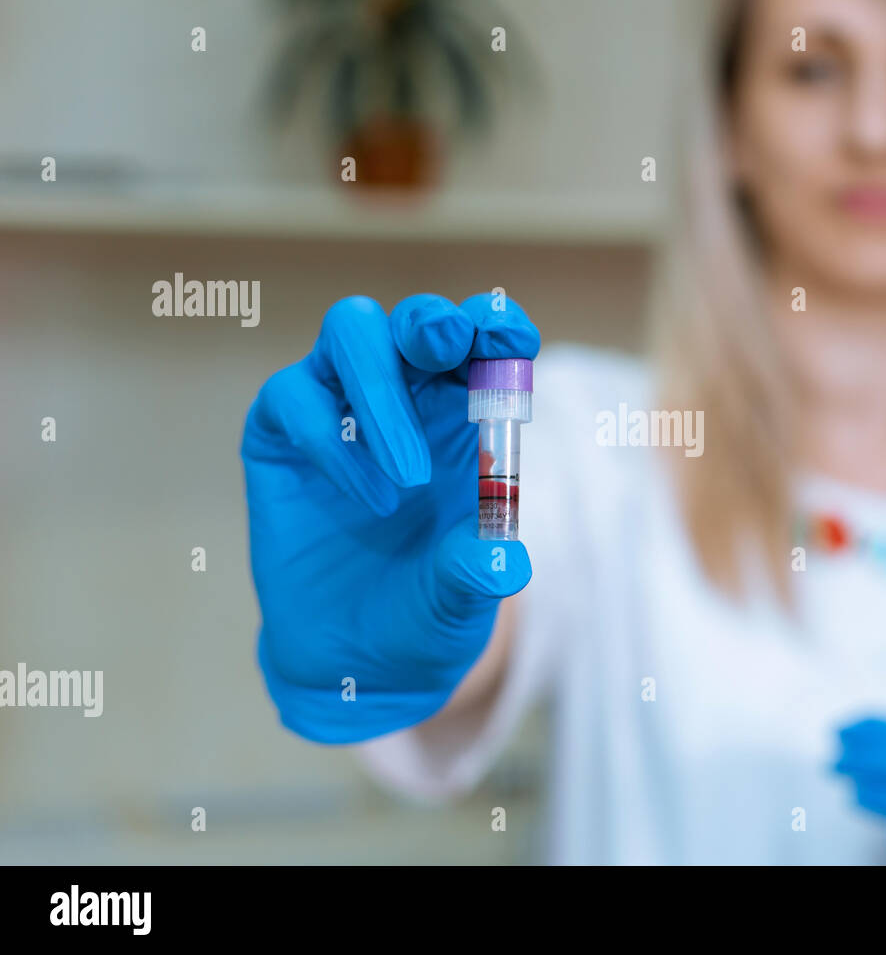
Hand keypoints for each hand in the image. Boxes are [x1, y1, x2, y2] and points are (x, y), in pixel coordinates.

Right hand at [241, 293, 538, 743]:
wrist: (359, 660)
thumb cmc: (428, 607)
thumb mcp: (465, 594)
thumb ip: (480, 569)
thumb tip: (506, 561)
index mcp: (466, 411)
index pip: (483, 340)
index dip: (497, 326)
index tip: (510, 339)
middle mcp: (406, 395)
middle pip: (414, 321)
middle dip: (432, 324)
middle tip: (447, 350)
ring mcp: (339, 406)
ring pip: (352, 333)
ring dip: (383, 388)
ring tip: (409, 478)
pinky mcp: (280, 433)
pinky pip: (296, 397)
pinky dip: (333, 441)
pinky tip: (371, 500)